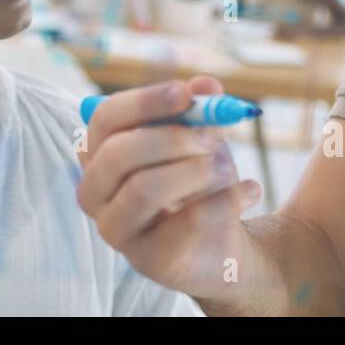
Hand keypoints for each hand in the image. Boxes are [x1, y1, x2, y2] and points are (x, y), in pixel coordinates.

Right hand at [76, 76, 262, 299]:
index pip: (105, 118)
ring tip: (227, 168)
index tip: (187, 94)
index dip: (145, 101)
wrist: (222, 245)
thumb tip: (206, 84)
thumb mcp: (203, 140)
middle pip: (118, 153)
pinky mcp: (147, 260)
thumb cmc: (199, 183)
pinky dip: (225, 201)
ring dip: (195, 171)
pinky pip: (183, 224)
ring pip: (144, 188)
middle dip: (173, 138)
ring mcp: (116, 229)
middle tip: (212, 137)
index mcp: (100, 153)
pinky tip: (249, 191)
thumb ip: (201, 111)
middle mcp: (95, 191)